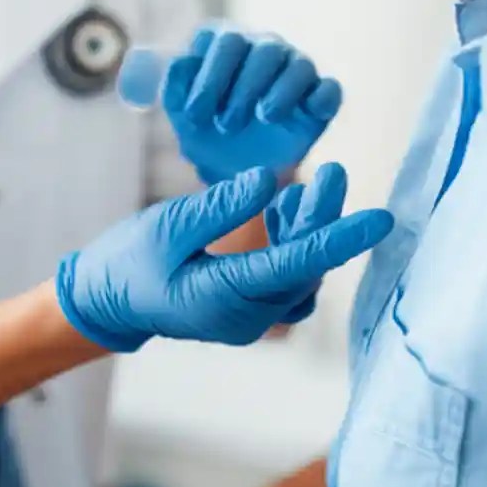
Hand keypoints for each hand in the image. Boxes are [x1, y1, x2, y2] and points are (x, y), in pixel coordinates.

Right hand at [56, 166, 391, 351]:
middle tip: (335, 171)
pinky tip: (287, 203)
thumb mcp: (167, 227)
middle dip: (326, 219)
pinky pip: (286, 272)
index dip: (340, 239)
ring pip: (300, 269)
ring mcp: (249, 313)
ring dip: (312, 226)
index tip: (380, 219)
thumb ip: (219, 206)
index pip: (295, 265)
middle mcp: (247, 315)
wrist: (105, 301)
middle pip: (305, 265)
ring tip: (318, 179)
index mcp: (225, 298)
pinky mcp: (247, 301)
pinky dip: (293, 237)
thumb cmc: (129, 262)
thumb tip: (269, 180)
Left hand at [165, 27, 342, 183]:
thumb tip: (184, 62)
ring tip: (264, 117)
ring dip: (282, 91)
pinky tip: (310, 113)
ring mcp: (295, 70)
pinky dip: (323, 98)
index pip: (225, 41)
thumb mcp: (181, 113)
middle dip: (244, 88)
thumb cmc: (205, 130)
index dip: (211, 78)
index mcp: (227, 43)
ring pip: (300, 65)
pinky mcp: (319, 98)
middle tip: (227, 126)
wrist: (236, 169)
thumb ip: (174, 86)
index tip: (196, 116)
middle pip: (264, 50)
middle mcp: (263, 48)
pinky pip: (330, 90)